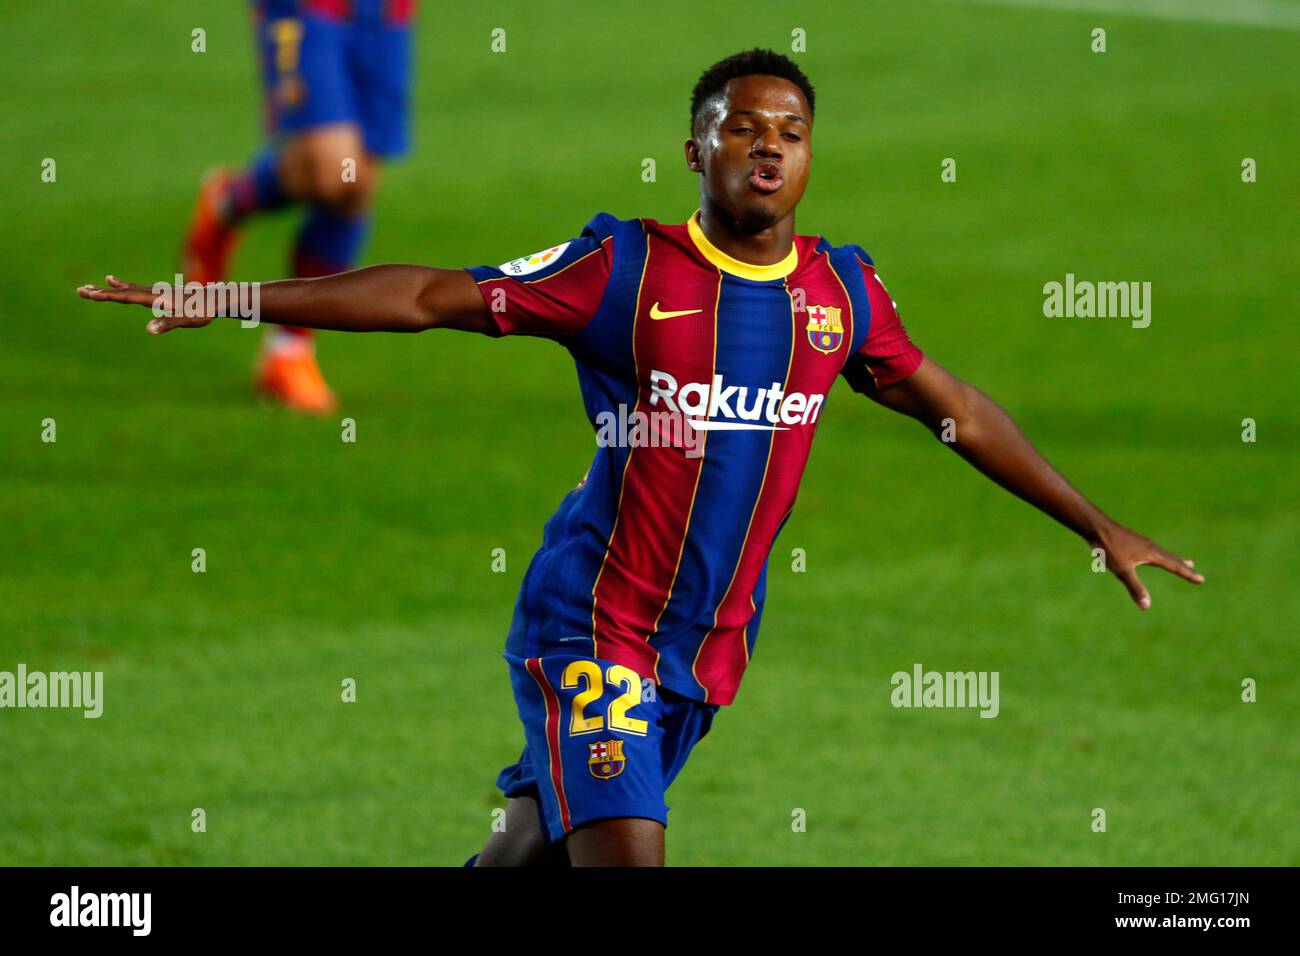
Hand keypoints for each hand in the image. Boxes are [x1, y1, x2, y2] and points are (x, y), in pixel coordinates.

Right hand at [77, 275, 213, 333]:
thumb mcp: (186, 319)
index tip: (89, 293)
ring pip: (127, 289)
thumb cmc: (203, 311)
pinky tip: (117, 283)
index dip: (107, 296)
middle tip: (80, 290)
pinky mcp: (161, 293)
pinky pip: (136, 289)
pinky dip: (123, 286)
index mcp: (155, 298)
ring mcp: (156, 292)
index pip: (126, 297)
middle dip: (101, 292)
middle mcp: (153, 292)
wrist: (216, 298)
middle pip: (122, 292)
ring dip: (109, 289)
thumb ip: (168, 323)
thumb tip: (149, 329)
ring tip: (93, 286)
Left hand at [1089, 522, 1204, 609]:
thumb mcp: (1122, 570)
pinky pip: (1151, 549)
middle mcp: (1150, 546)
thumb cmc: (1110, 548)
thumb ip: (1135, 588)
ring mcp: (1141, 542)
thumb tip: (1146, 606)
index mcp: (1152, 554)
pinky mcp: (1132, 540)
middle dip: (1183, 565)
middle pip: (1171, 558)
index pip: (1175, 567)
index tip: (1201, 580)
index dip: (1188, 575)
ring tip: (1181, 561)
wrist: (1097, 527)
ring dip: (1172, 558)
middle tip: (1194, 568)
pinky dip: (1159, 554)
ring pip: (1162, 552)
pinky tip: (1152, 554)